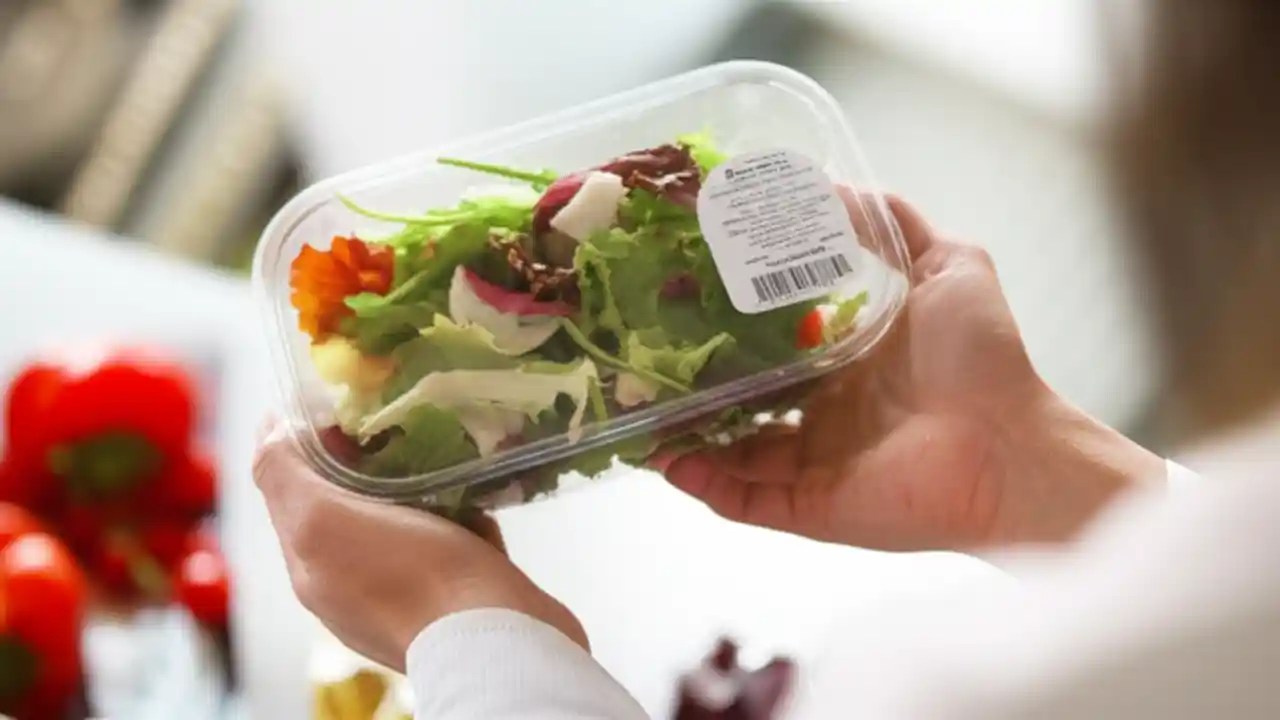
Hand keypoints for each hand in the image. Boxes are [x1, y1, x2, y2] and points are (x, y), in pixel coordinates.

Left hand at [253, 421, 584, 670]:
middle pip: (342, 497)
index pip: (287, 486)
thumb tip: (266, 430)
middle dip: (358, 453)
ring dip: (413, 476)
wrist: (497, 637)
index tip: (334, 398)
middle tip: (388, 412)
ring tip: (436, 439)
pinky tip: (474, 486)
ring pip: (399, 514)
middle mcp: (349, 582)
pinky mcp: (459, 589)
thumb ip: (283, 478)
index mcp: (310, 565)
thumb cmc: (412, 577)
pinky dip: (457, 506)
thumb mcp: (323, 521)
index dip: (301, 437)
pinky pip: (449, 534)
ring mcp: (406, 588)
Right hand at [665, 196, 1163, 550]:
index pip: (771, 348)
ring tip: (637, 411)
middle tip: (646, 355)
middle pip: (739, 403)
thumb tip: (832, 184)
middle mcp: (822, 417)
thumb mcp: (948, 265)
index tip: (685, 296)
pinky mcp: (810, 509)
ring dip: (682, 437)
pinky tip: (666, 459)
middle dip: (692, 385)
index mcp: (845, 365)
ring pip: (728, 455)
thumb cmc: (985, 359)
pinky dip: (702, 484)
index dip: (728, 327)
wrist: (1011, 445)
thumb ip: (893, 224)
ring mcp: (812, 467)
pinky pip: (742, 501)